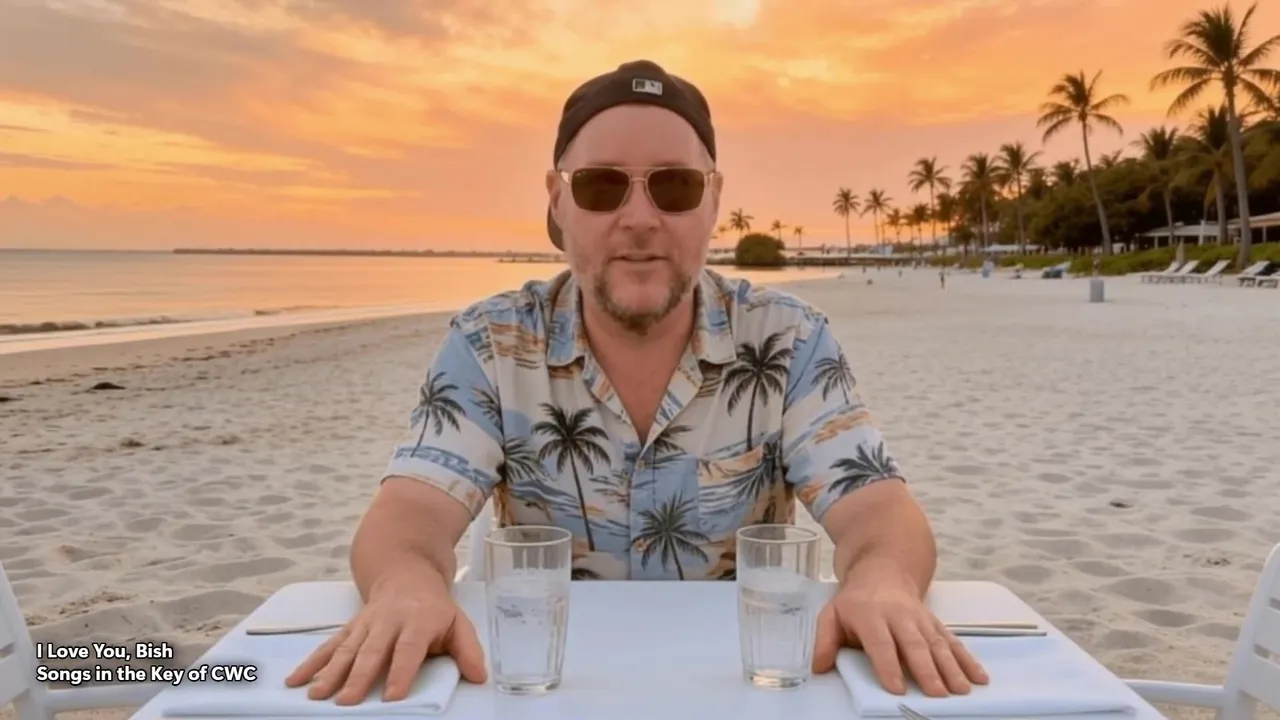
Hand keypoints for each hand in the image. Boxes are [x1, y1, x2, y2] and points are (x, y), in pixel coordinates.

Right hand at [285, 573, 486, 703]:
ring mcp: (366, 623)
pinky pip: (329, 645)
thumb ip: (468, 650)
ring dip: (330, 672)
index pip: (409, 648)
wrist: (405, 572)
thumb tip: (479, 676)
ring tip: (317, 694)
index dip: (401, 671)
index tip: (393, 696)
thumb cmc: (434, 607)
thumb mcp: (458, 623)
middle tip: (347, 701)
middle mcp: (389, 621)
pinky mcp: (351, 627)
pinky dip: (312, 662)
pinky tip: (297, 679)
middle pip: (372, 650)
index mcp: (418, 620)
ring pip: (347, 648)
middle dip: (359, 677)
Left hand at [812, 577, 987, 695]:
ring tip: (961, 690)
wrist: (883, 571)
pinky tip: (979, 677)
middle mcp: (899, 616)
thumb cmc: (855, 602)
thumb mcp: (832, 614)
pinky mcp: (935, 623)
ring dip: (951, 667)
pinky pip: (952, 641)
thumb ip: (824, 641)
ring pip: (937, 643)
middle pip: (914, 644)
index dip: (888, 665)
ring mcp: (920, 619)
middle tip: (937, 694)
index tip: (896, 688)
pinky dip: (967, 659)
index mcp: (870, 615)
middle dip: (927, 670)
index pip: (880, 642)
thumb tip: (818, 667)